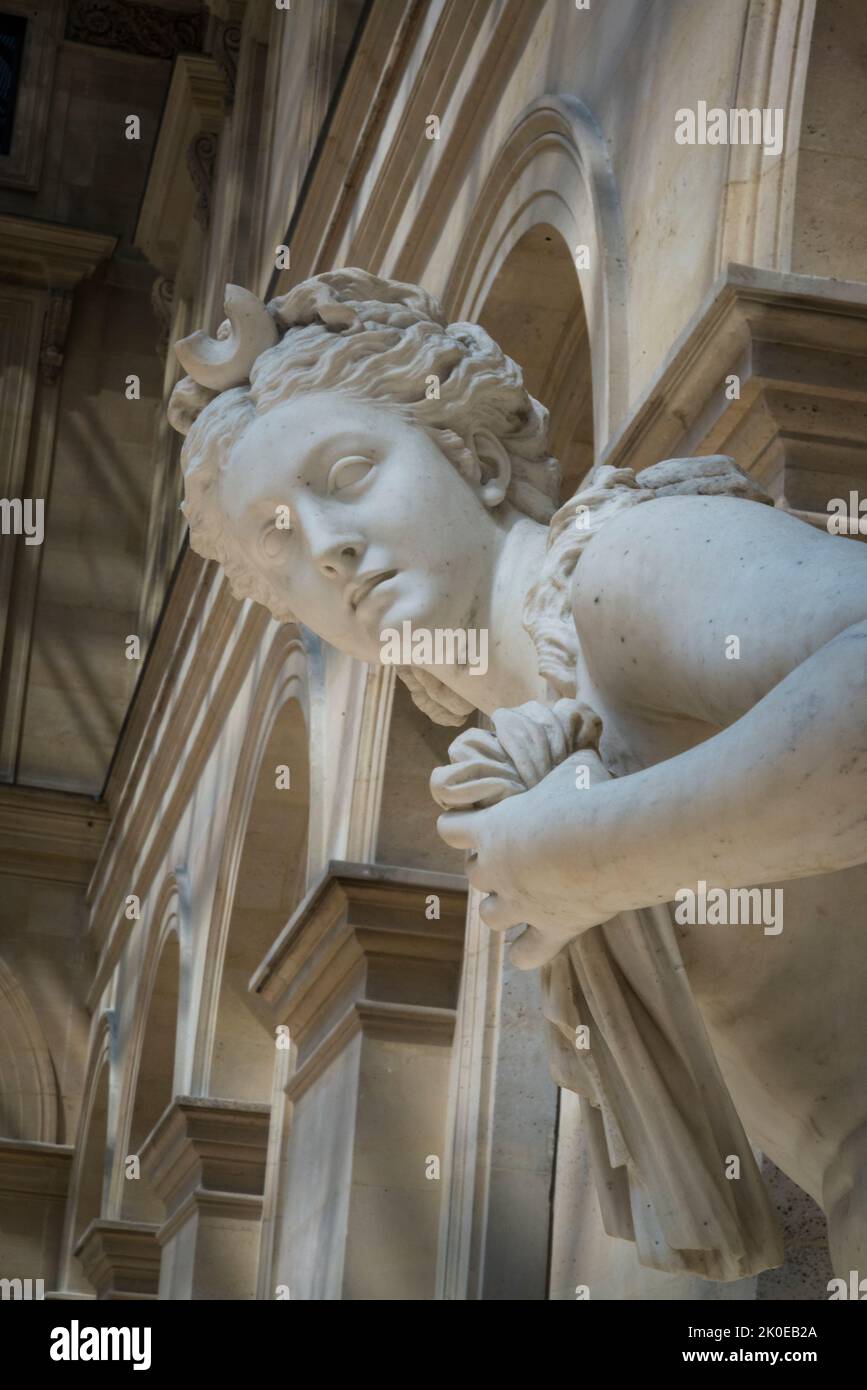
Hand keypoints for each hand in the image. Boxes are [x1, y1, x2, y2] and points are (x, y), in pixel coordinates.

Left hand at [436, 751, 611, 968]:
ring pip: (490, 916)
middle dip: (487, 866)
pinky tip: (530, 947)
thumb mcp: (574, 768)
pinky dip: (526, 952)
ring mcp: (521, 904)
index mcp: (492, 829)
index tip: (468, 822)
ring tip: (518, 899)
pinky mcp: (551, 930)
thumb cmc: (588, 797)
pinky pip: (525, 955)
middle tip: (512, 855)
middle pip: (473, 874)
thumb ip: (566, 766)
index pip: (451, 829)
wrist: (614, 842)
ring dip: (499, 909)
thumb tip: (582, 749)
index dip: (458, 826)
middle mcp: (497, 870)